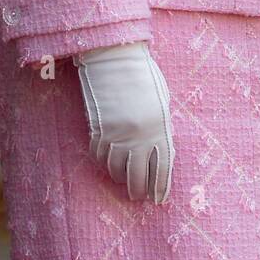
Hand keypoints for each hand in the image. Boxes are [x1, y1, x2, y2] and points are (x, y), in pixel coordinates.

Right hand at [73, 40, 173, 203]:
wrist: (115, 60)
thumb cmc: (143, 77)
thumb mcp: (161, 102)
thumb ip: (160, 126)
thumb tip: (160, 149)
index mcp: (159, 127)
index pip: (162, 166)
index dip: (160, 185)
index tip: (159, 199)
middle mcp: (137, 136)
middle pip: (138, 174)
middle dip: (139, 189)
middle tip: (140, 197)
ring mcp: (115, 135)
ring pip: (116, 169)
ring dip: (121, 179)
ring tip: (125, 184)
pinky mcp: (97, 131)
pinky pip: (100, 156)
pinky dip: (104, 164)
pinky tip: (109, 166)